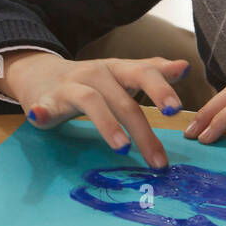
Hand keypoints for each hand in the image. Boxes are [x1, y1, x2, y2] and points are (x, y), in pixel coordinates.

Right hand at [0, 49, 191, 168]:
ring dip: (107, 125)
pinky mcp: (47, 100)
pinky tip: (40, 117)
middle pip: (123, 100)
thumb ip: (153, 72)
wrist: (41, 73)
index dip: (160, 89)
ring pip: (91, 101)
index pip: (144, 73)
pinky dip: (43, 110)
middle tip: (158, 159)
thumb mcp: (123, 74)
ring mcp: (70, 86)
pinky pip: (45, 105)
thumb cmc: (91, 81)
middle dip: (143, 130)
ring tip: (122, 148)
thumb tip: (185, 66)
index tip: (176, 109)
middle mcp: (96, 74)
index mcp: (118, 70)